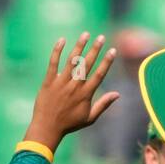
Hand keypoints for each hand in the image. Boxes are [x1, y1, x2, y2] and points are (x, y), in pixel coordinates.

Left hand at [24, 33, 119, 152]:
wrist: (46, 129)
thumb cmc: (69, 124)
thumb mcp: (89, 118)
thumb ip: (103, 105)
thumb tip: (117, 94)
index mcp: (85, 95)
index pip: (99, 75)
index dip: (107, 62)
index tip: (112, 50)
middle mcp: (74, 87)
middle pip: (87, 64)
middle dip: (95, 49)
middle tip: (101, 37)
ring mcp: (60, 84)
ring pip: (71, 61)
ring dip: (79, 46)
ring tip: (85, 34)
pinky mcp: (48, 82)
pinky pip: (53, 64)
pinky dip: (57, 51)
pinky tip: (62, 40)